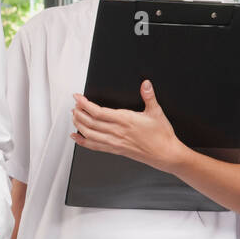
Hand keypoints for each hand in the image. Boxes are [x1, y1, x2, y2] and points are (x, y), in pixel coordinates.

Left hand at [71, 80, 187, 171]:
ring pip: (90, 134)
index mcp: (125, 120)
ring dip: (79, 125)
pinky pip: (95, 146)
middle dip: (79, 113)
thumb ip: (149, 96)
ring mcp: (115, 142)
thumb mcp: (156, 112)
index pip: (98, 112)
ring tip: (74, 117)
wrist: (166, 154)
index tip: (78, 97)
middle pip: (90, 122)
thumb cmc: (161, 135)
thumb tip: (146, 84)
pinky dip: (83, 141)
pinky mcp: (116, 150)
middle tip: (74, 106)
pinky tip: (76, 137)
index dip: (85, 104)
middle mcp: (117, 132)